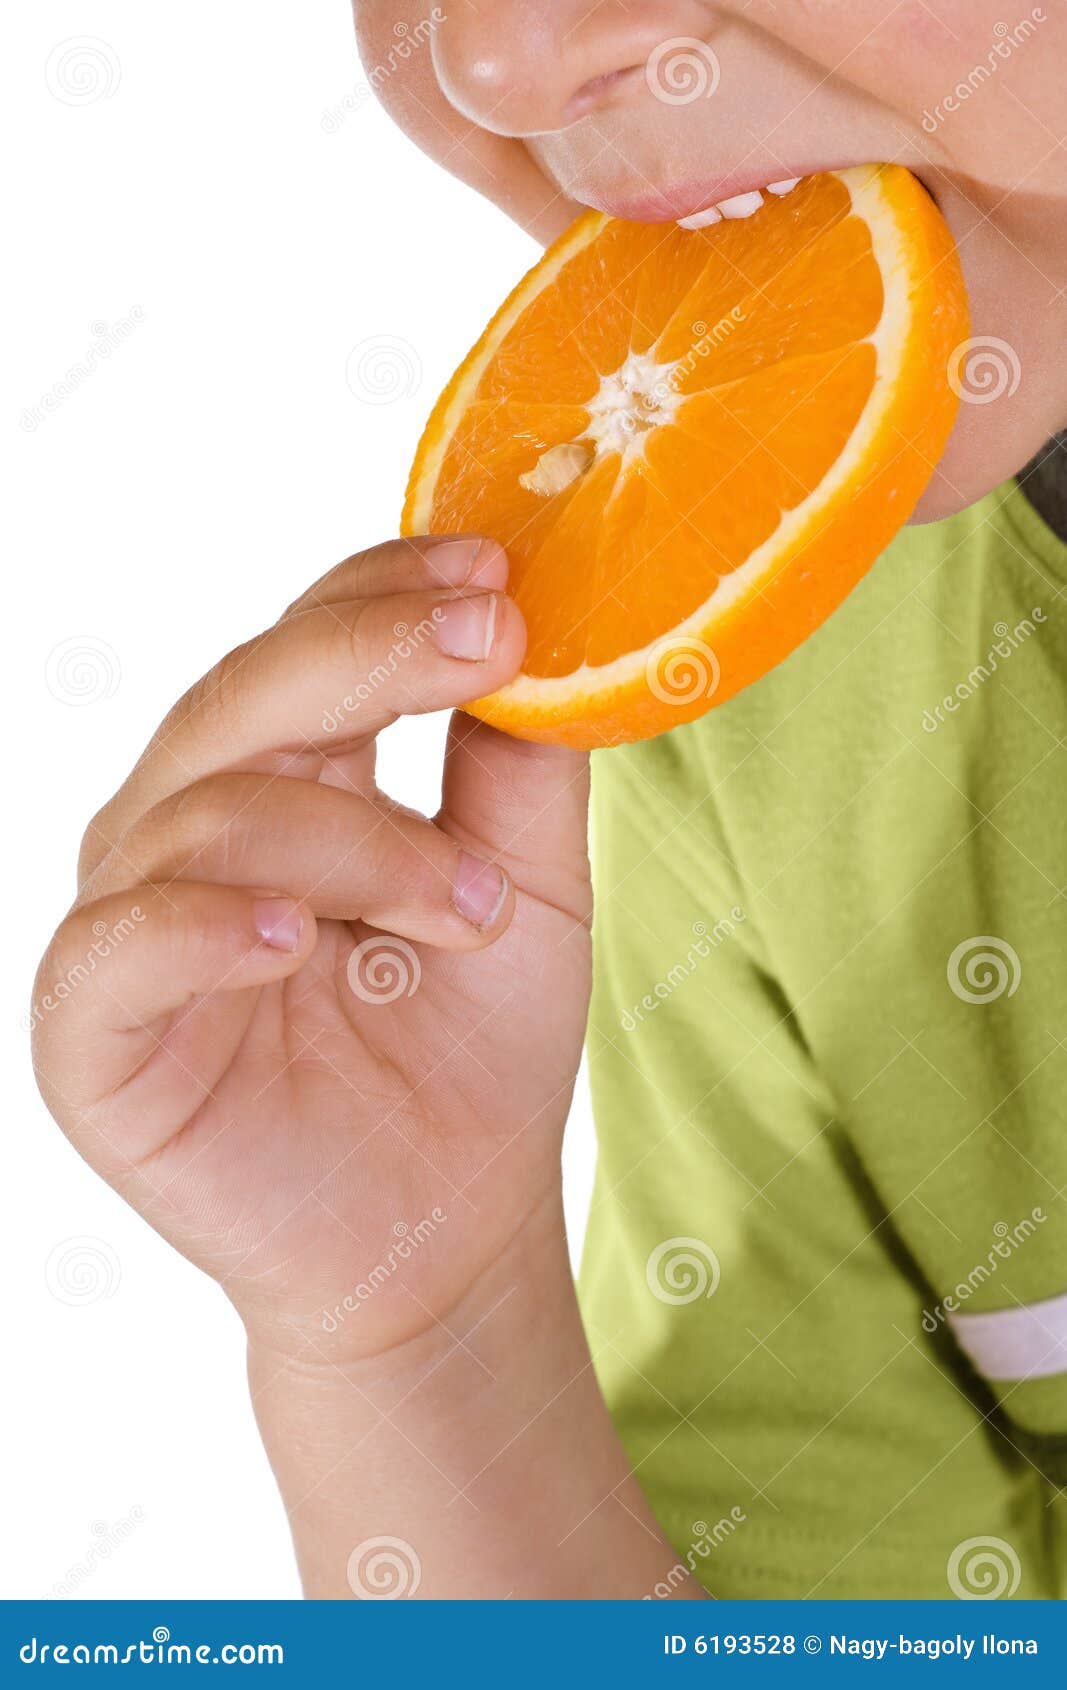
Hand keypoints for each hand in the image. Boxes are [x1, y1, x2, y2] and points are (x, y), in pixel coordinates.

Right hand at [32, 536, 590, 1365]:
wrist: (446, 1236)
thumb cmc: (473, 1056)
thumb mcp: (527, 886)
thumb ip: (520, 764)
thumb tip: (546, 624)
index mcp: (281, 781)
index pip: (305, 642)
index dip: (386, 591)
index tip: (493, 572)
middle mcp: (188, 831)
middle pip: (244, 697)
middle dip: (370, 658)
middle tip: (491, 648)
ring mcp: (132, 926)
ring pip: (211, 814)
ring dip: (361, 841)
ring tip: (472, 905)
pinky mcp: (92, 1036)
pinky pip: (120, 948)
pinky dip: (203, 924)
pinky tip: (293, 933)